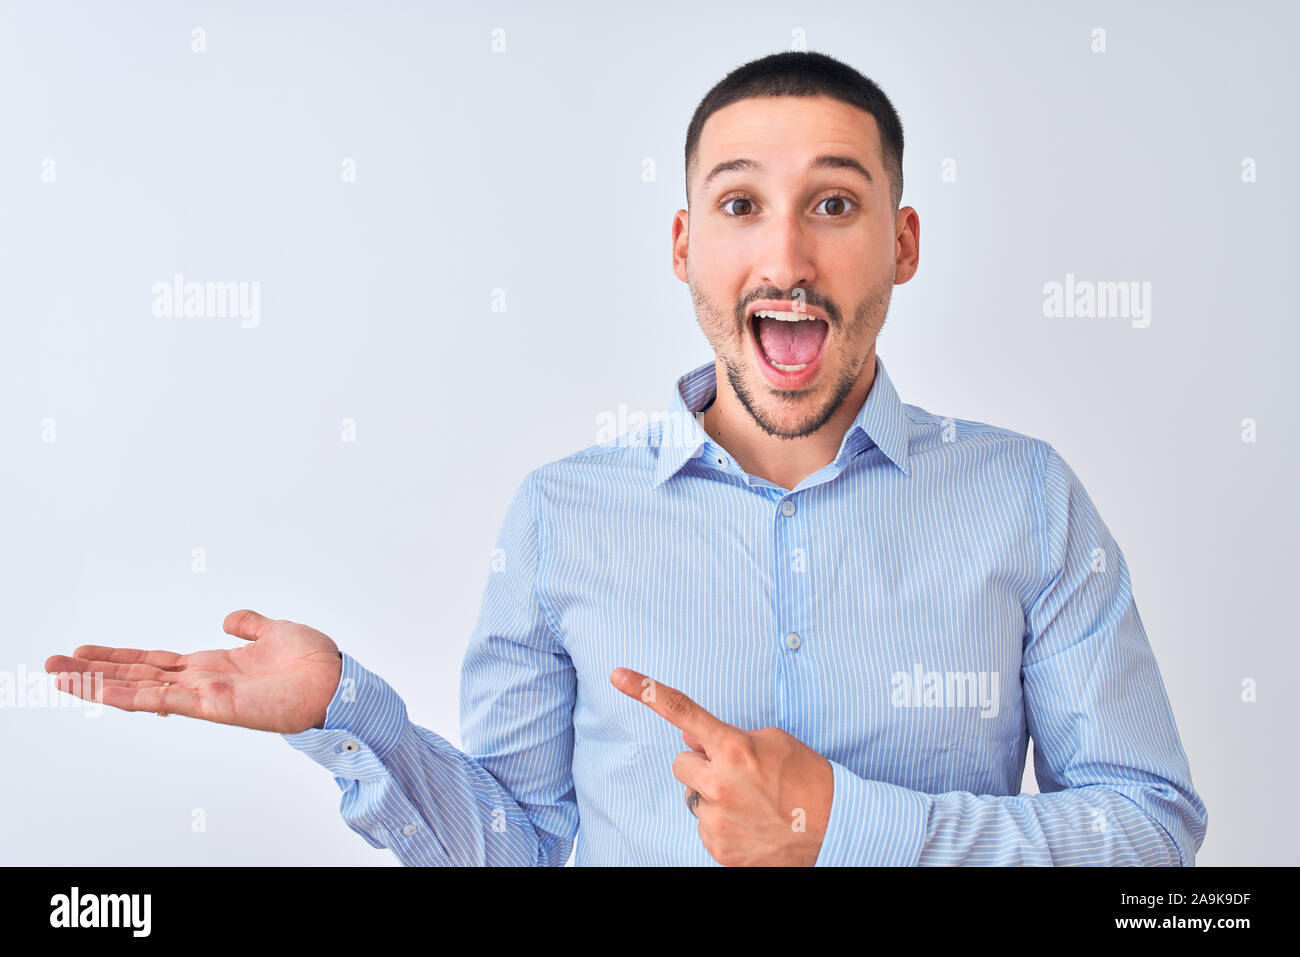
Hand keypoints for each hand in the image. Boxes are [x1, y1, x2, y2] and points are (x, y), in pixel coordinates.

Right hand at [44, 610, 342, 733]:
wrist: (337, 683)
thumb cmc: (313, 663)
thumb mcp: (275, 631)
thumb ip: (250, 625)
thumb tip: (229, 619)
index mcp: (212, 666)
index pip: (155, 662)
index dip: (120, 657)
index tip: (84, 652)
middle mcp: (202, 682)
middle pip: (137, 675)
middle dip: (94, 670)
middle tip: (51, 663)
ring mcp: (204, 696)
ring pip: (140, 689)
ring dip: (99, 683)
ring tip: (60, 675)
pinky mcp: (214, 705)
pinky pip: (166, 699)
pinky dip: (133, 694)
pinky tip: (105, 689)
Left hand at [610, 667, 832, 865]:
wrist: (836, 830)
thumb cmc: (807, 779)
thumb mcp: (774, 741)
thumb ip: (728, 736)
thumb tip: (690, 735)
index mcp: (734, 748)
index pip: (681, 711)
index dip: (646, 690)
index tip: (617, 675)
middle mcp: (719, 783)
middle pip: (682, 762)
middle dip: (702, 765)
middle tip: (739, 774)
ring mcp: (717, 820)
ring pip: (693, 796)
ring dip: (713, 796)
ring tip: (752, 803)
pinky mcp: (718, 849)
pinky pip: (705, 826)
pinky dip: (723, 824)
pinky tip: (751, 824)